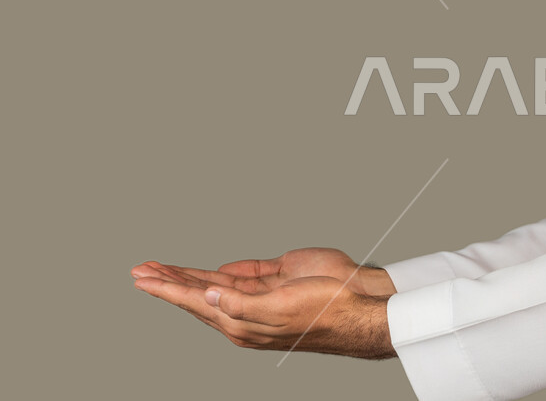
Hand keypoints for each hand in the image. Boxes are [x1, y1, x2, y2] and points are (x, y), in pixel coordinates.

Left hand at [132, 271, 396, 358]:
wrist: (359, 302)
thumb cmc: (324, 312)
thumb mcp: (278, 310)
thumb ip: (239, 302)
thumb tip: (207, 293)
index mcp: (242, 323)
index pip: (195, 302)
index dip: (167, 289)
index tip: (141, 278)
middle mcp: (247, 310)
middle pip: (198, 293)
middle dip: (168, 281)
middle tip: (140, 270)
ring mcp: (262, 293)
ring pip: (215, 283)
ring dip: (187, 275)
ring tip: (160, 268)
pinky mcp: (278, 277)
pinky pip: (243, 273)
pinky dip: (222, 272)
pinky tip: (206, 273)